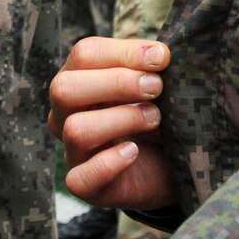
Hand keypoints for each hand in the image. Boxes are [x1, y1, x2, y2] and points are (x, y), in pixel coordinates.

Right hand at [48, 37, 176, 210]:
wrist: (173, 165)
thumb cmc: (158, 114)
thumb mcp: (155, 84)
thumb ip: (152, 67)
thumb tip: (159, 54)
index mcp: (80, 78)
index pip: (84, 54)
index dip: (124, 52)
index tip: (162, 58)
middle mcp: (66, 113)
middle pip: (64, 88)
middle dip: (116, 83)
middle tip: (156, 88)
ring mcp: (73, 150)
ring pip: (75, 129)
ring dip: (121, 119)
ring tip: (154, 118)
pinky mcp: (86, 186)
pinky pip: (80, 178)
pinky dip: (109, 163)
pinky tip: (134, 152)